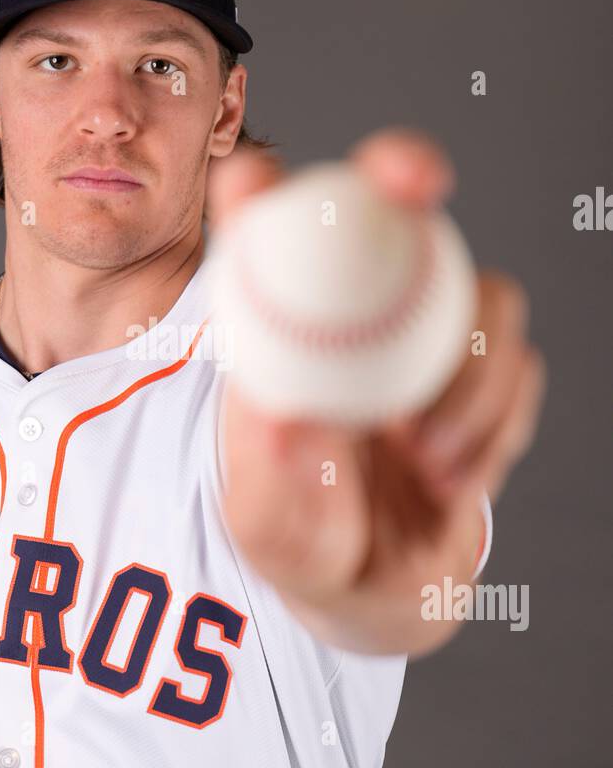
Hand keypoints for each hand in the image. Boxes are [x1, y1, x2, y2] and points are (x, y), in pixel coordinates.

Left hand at [208, 129, 545, 657]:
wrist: (374, 596)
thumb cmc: (304, 546)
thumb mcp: (267, 524)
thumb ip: (272, 477)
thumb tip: (289, 417)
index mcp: (288, 341)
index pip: (269, 242)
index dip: (262, 192)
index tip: (251, 176)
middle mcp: (359, 328)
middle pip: (391, 219)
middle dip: (406, 171)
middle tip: (412, 177)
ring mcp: (429, 351)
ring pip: (478, 296)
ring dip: (466, 362)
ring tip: (427, 450)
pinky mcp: (485, 388)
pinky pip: (516, 371)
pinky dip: (494, 421)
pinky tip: (451, 477)